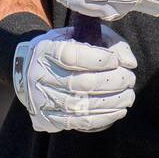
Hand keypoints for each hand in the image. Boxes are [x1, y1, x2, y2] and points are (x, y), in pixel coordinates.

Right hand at [13, 25, 136, 133]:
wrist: (28, 70)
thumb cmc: (63, 48)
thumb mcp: (81, 34)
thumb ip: (109, 42)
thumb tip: (130, 63)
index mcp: (46, 50)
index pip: (73, 56)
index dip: (99, 59)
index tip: (116, 61)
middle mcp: (39, 76)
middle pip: (81, 83)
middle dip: (113, 82)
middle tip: (129, 79)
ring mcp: (41, 100)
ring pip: (82, 106)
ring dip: (112, 102)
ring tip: (128, 96)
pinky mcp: (47, 119)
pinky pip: (79, 123)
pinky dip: (103, 118)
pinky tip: (118, 110)